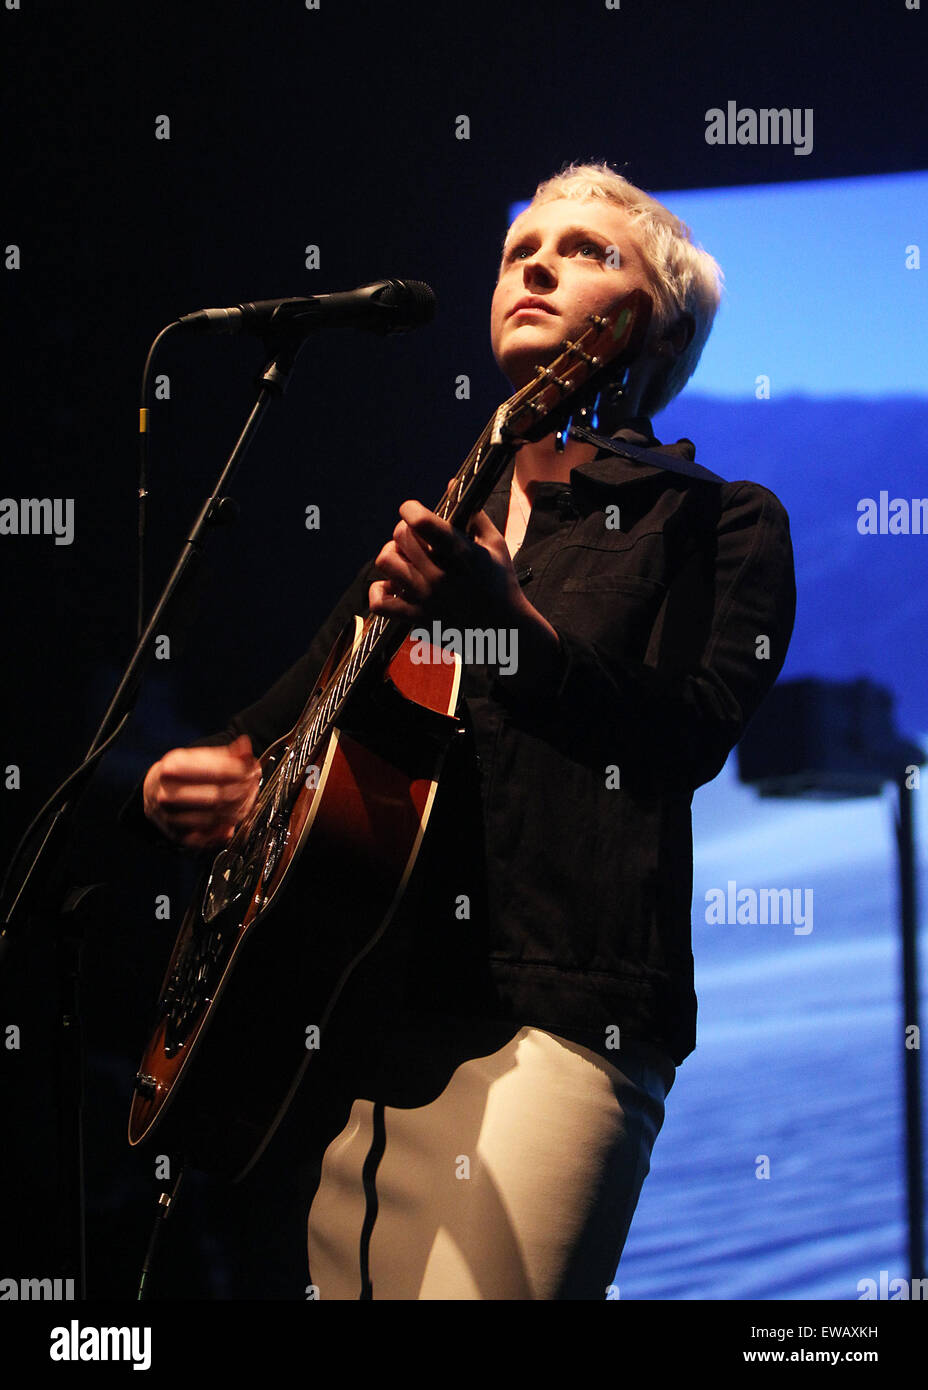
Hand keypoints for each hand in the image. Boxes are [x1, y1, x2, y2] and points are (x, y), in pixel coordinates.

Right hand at [142, 733, 261, 850]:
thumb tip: (245, 746)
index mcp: (173, 768)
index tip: (253, 770)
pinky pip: (210, 837)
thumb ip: (227, 754)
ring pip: (218, 817)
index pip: (218, 772)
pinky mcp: (178, 835)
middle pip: (220, 796)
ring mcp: (171, 817)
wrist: (154, 792)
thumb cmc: (181, 773)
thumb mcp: (201, 756)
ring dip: (239, 809)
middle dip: (244, 791)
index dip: (243, 772)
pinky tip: (232, 817)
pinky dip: (226, 828)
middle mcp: (168, 794)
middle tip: (253, 785)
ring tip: (246, 799)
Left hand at [368, 489, 522, 630]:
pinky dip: (379, 591)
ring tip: (405, 558)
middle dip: (405, 530)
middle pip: (400, 537)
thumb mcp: (495, 544)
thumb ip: (474, 514)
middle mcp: (440, 575)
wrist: (504, 630)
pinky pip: (380, 602)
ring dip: (392, 555)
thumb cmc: (500, 583)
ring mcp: (426, 598)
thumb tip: (450, 484)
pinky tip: (393, 585)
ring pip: (386, 562)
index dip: (410, 509)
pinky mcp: (417, 618)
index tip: (412, 510)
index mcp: (461, 554)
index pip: (422, 522)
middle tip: (415, 537)